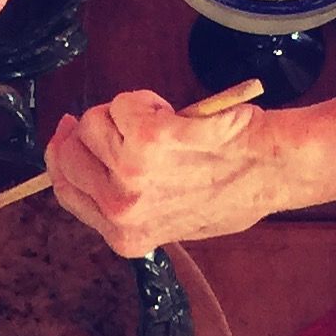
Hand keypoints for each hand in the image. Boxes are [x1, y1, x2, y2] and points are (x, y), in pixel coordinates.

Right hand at [47, 90, 279, 253]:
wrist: (271, 170)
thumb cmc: (231, 191)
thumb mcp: (168, 220)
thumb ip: (123, 199)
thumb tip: (73, 152)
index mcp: (123, 234)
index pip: (66, 189)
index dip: (64, 156)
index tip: (69, 134)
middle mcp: (120, 207)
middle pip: (70, 151)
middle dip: (93, 131)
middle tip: (131, 129)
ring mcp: (131, 173)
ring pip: (94, 122)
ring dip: (125, 115)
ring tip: (165, 127)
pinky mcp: (149, 139)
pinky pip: (123, 104)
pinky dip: (145, 101)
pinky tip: (173, 114)